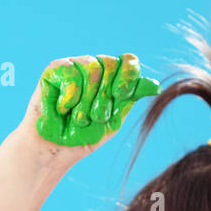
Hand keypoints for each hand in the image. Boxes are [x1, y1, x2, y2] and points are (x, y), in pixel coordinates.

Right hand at [25, 53, 159, 150]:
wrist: (55, 149)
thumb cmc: (82, 136)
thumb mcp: (113, 119)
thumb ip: (131, 99)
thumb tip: (155, 85)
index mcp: (111, 77)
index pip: (128, 61)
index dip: (127, 76)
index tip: (121, 95)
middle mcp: (94, 67)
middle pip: (110, 64)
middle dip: (105, 95)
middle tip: (96, 116)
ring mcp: (75, 66)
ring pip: (92, 69)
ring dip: (87, 101)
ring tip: (79, 119)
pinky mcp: (55, 69)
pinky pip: (72, 72)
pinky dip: (71, 96)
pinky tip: (64, 109)